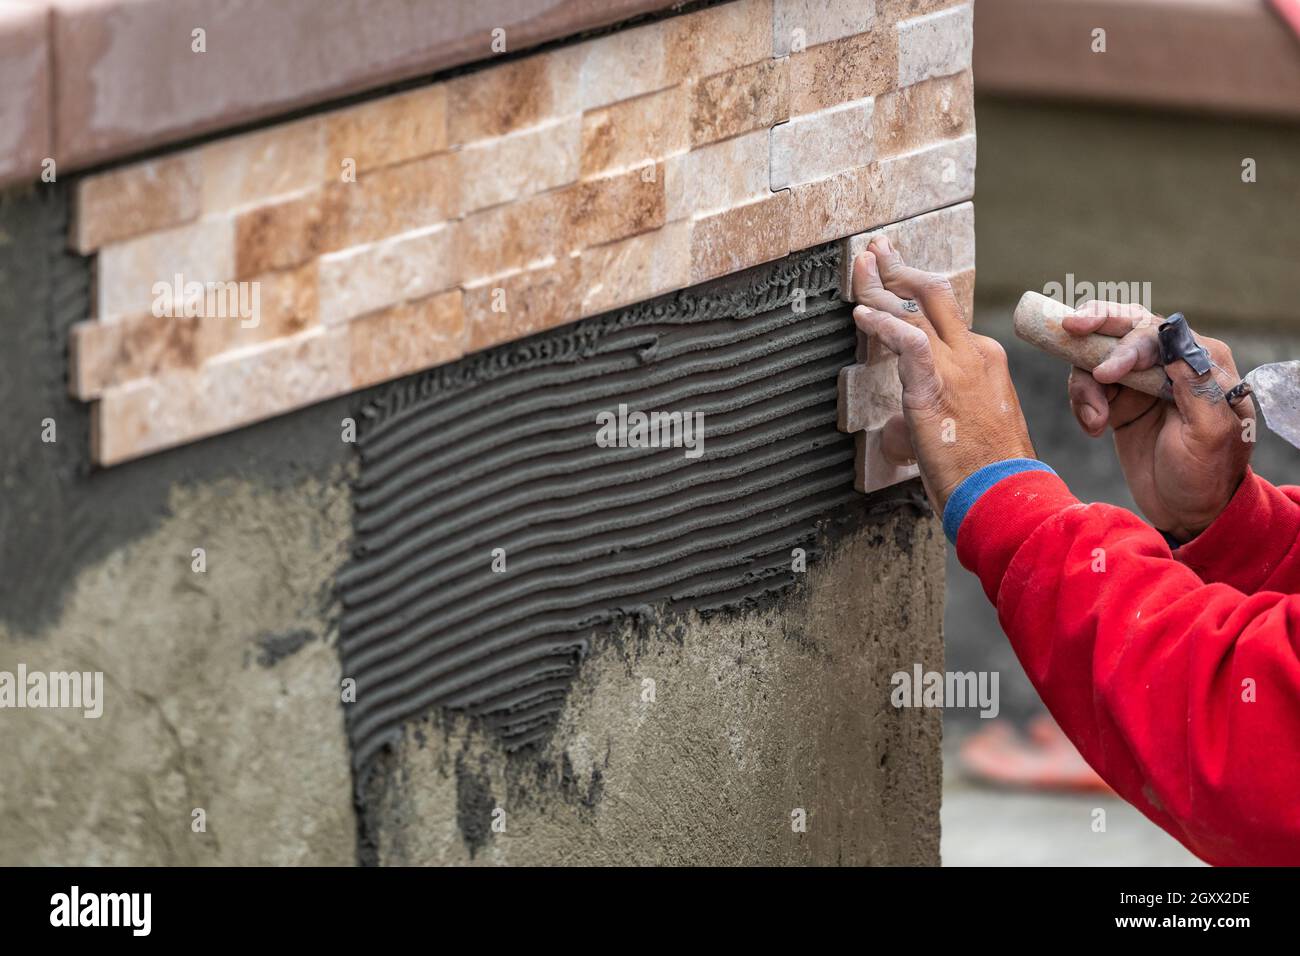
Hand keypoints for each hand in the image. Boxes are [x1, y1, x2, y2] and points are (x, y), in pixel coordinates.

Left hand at [851, 237, 1035, 513]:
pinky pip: (907, 342)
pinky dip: (881, 324)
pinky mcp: (936, 387)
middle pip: (932, 294)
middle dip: (899, 268)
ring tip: (860, 267)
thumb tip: (903, 425)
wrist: (1008, 497)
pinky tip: (860, 313)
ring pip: (915, 309)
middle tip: (876, 250)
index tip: (892, 279)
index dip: (911, 295)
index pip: (943, 315)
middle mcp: (973, 354)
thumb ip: (937, 414)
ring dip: (881, 285)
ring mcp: (956, 368)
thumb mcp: (967, 430)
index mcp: (984, 360)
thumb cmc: (988, 475)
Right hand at [1064, 301, 1254, 541]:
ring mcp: (1143, 380)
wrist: (1186, 511)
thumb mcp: (1211, 436)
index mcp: (1203, 363)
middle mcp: (1171, 363)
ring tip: (1094, 422)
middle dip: (1096, 327)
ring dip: (1086, 385)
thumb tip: (1175, 348)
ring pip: (1098, 356)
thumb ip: (1198, 389)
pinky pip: (1087, 384)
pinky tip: (1093, 428)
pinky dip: (1082, 403)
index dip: (1126, 343)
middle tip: (1068, 327)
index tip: (1104, 373)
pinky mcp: (1120, 400)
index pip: (1159, 334)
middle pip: (1125, 327)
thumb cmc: (1206, 475)